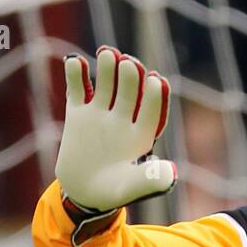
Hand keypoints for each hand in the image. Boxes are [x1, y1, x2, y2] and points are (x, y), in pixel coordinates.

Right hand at [56, 46, 175, 241]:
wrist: (84, 193)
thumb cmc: (114, 192)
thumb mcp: (132, 188)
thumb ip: (151, 180)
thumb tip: (172, 172)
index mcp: (141, 135)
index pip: (151, 111)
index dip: (155, 97)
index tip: (156, 80)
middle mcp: (123, 120)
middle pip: (129, 93)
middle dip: (130, 78)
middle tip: (128, 63)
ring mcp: (100, 114)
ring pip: (106, 86)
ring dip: (107, 69)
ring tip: (107, 53)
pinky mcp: (78, 114)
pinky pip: (77, 91)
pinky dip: (75, 75)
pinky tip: (75, 60)